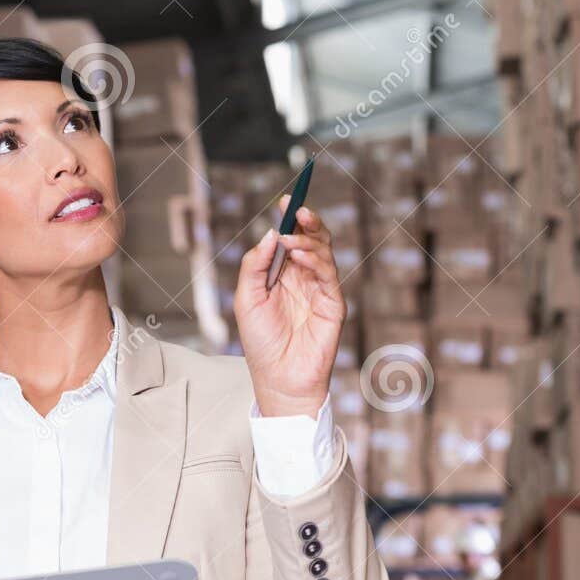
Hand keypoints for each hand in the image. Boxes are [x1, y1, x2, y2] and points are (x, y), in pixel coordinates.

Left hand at [234, 195, 344, 417]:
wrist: (278, 378)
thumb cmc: (261, 343)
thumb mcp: (246, 299)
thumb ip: (254, 265)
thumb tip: (270, 234)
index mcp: (283, 275)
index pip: (289, 239)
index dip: (289, 219)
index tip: (284, 200)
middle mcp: (304, 278)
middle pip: (312, 239)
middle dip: (306, 221)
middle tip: (297, 208)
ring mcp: (321, 290)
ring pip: (323, 252)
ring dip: (308, 240)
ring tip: (290, 238)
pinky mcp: (333, 304)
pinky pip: (328, 274)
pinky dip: (315, 260)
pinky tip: (299, 255)